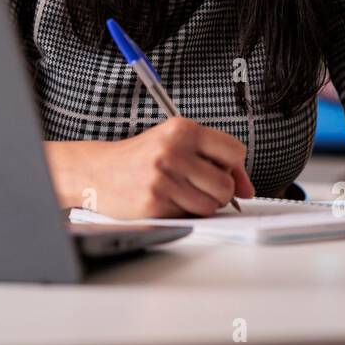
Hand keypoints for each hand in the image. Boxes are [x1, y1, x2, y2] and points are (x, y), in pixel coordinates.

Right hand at [88, 117, 255, 218]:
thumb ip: (214, 160)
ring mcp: (163, 178)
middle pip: (226, 184)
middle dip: (219, 191)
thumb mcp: (176, 144)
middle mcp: (172, 150)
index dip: (233, 167)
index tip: (222, 171)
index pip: (234, 151)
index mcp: (182, 129)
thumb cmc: (140, 158)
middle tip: (198, 185)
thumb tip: (247, 190)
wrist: (97, 171)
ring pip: (212, 204)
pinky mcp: (154, 202)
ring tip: (181, 192)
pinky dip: (184, 212)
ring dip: (202, 204)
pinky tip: (167, 200)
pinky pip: (190, 216)